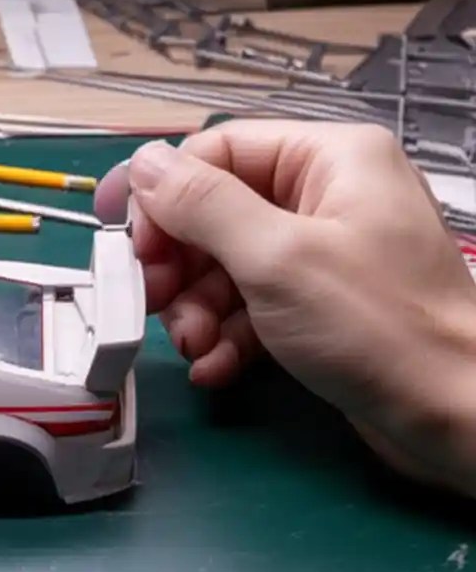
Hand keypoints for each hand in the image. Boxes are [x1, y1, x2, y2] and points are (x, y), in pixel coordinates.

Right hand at [95, 120, 475, 497]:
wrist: (459, 420)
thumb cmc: (384, 329)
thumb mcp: (276, 259)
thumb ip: (202, 204)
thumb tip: (144, 162)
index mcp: (329, 159)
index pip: (217, 152)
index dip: (163, 195)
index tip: (128, 240)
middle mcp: (326, 196)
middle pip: (215, 212)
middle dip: (178, 264)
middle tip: (151, 301)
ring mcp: (323, 254)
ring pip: (226, 265)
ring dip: (196, 309)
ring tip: (195, 346)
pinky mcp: (319, 306)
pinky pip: (251, 306)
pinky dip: (225, 335)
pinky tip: (216, 365)